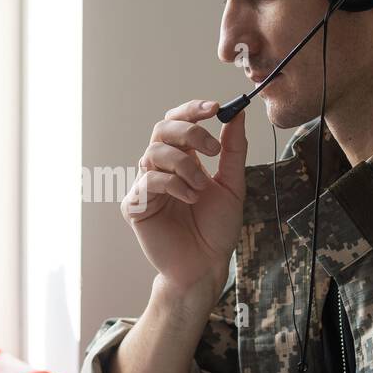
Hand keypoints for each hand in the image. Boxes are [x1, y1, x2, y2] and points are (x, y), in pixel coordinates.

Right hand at [122, 100, 246, 301]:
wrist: (205, 264)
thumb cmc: (216, 229)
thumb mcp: (232, 184)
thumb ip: (233, 150)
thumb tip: (238, 113)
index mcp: (182, 159)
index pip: (177, 122)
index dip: (192, 110)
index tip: (214, 108)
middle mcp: (160, 168)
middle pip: (162, 129)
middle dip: (190, 132)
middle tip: (213, 150)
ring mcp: (145, 186)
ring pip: (154, 152)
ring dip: (184, 165)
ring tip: (201, 188)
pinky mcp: (134, 205)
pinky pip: (148, 181)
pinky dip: (173, 185)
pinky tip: (189, 199)